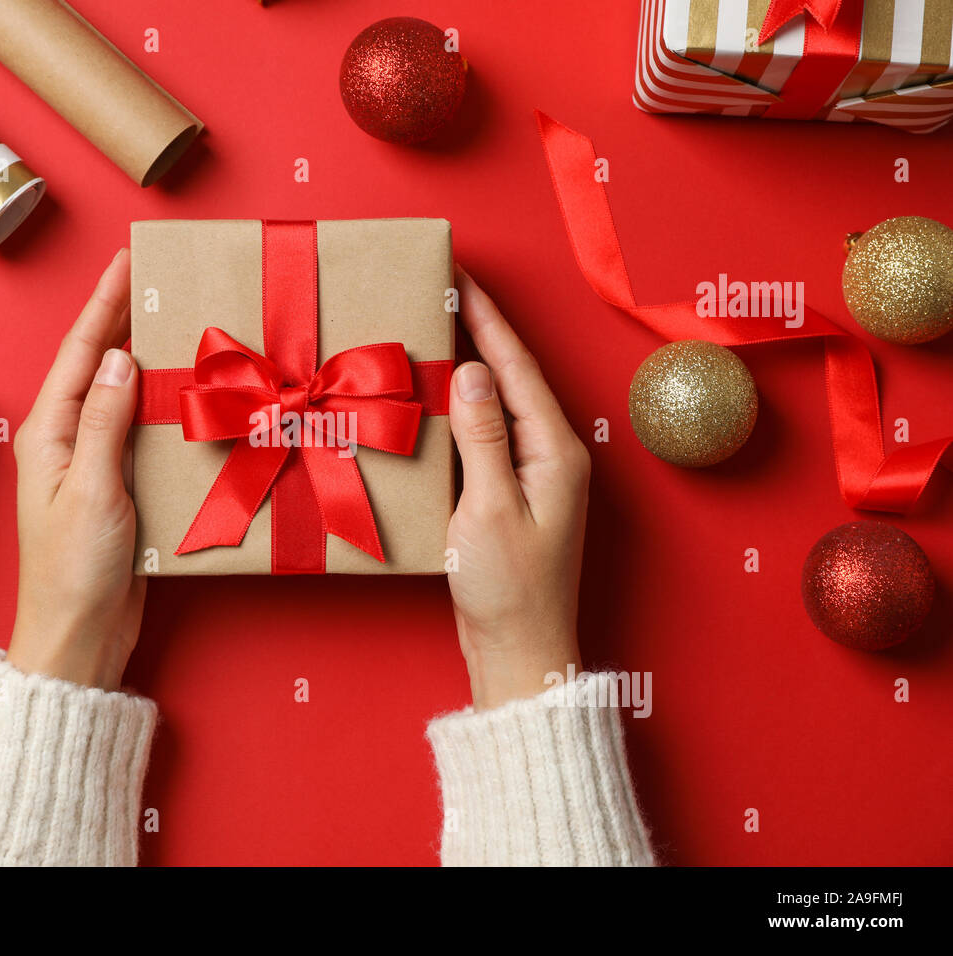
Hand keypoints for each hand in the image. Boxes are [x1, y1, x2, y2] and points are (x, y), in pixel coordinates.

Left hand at [7, 249, 145, 689]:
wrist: (79, 638)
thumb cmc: (74, 570)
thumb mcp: (91, 488)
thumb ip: (104, 421)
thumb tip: (116, 356)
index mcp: (49, 434)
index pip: (78, 352)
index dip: (105, 304)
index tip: (129, 260)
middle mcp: (67, 442)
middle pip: (98, 366)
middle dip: (125, 320)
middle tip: (160, 279)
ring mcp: (93, 466)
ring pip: (123, 397)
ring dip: (147, 361)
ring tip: (179, 324)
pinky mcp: (118, 490)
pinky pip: (141, 434)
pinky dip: (162, 408)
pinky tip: (187, 396)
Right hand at [446, 267, 589, 708]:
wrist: (518, 653)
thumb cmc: (509, 588)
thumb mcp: (491, 507)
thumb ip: (483, 436)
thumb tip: (472, 372)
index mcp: (555, 451)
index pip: (516, 368)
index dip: (488, 318)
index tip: (461, 275)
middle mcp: (549, 456)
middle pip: (510, 379)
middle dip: (478, 331)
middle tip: (441, 289)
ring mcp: (530, 477)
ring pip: (495, 406)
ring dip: (467, 367)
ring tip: (433, 328)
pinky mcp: (508, 496)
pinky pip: (483, 437)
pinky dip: (458, 411)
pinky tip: (434, 398)